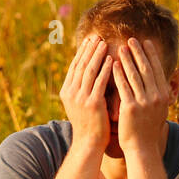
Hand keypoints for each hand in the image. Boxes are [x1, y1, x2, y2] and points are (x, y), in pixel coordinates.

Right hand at [59, 35, 113, 154]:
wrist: (89, 143)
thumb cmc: (89, 123)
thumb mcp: (80, 103)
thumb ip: (82, 88)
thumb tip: (88, 71)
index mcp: (67, 91)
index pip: (74, 66)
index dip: (82, 52)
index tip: (90, 40)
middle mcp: (71, 93)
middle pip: (80, 65)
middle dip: (89, 49)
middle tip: (97, 36)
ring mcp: (80, 98)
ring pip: (89, 70)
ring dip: (97, 55)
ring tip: (104, 43)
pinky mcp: (92, 104)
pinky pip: (99, 82)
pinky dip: (105, 69)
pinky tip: (111, 60)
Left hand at [112, 38, 170, 152]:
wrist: (141, 147)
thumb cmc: (147, 127)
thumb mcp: (159, 108)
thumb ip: (160, 91)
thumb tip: (169, 74)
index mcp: (164, 94)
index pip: (157, 69)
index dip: (151, 54)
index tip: (145, 41)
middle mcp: (157, 96)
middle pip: (146, 69)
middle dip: (139, 52)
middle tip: (131, 39)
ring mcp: (145, 102)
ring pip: (135, 76)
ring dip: (128, 59)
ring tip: (120, 47)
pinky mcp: (131, 108)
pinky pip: (123, 87)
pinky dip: (118, 74)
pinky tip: (113, 65)